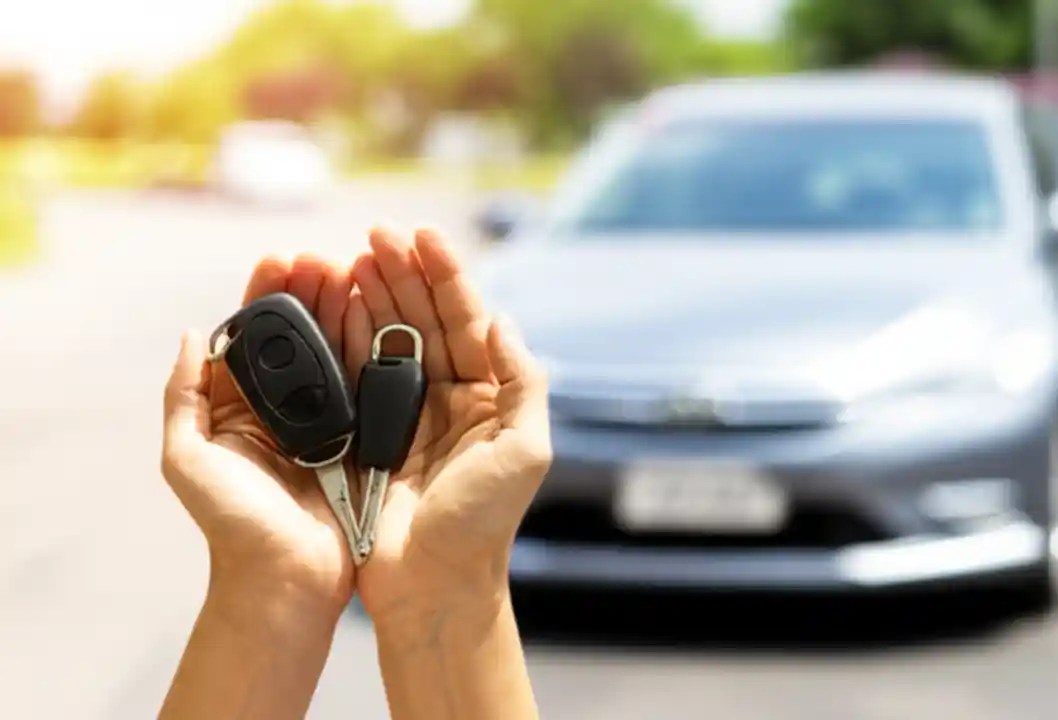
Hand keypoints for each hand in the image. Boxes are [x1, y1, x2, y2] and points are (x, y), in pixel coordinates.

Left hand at [162, 254, 357, 618]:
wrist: (287, 579)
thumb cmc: (233, 525)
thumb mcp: (187, 457)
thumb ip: (184, 396)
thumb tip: (192, 334)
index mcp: (241, 408)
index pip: (254, 336)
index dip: (267, 294)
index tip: (283, 260)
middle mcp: (287, 408)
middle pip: (301, 334)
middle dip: (312, 291)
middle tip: (326, 259)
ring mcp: (330, 421)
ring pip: (338, 350)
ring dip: (345, 308)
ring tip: (356, 272)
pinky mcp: (366, 437)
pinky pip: (370, 383)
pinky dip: (375, 346)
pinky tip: (383, 314)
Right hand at [345, 228, 550, 623]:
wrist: (433, 584)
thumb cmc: (485, 523)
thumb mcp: (525, 449)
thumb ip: (523, 380)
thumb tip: (501, 320)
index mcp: (488, 395)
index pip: (467, 318)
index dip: (445, 273)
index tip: (422, 234)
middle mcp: (449, 396)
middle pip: (423, 318)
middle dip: (401, 273)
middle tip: (375, 235)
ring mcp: (405, 413)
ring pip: (386, 337)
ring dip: (370, 295)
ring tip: (349, 257)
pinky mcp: (367, 433)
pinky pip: (355, 372)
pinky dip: (342, 336)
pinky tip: (330, 304)